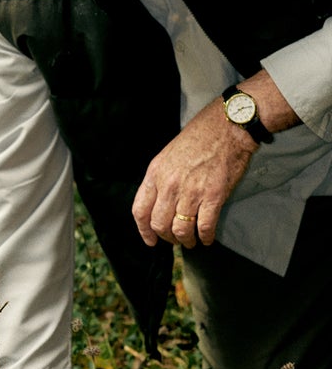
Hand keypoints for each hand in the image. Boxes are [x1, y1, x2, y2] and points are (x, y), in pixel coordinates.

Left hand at [131, 69, 296, 247]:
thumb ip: (160, 179)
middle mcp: (169, 185)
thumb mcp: (168, 156)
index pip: (140, 210)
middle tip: (174, 240)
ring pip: (180, 229)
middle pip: (159, 224)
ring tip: (190, 242)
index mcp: (155, 174)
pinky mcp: (213, 195)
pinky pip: (204, 226)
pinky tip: (207, 239)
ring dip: (185, 240)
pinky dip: (205, 237)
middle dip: (166, 238)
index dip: (143, 231)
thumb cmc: (199, 138)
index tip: (150, 240)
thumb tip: (159, 203)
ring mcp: (191, 191)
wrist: (228, 126)